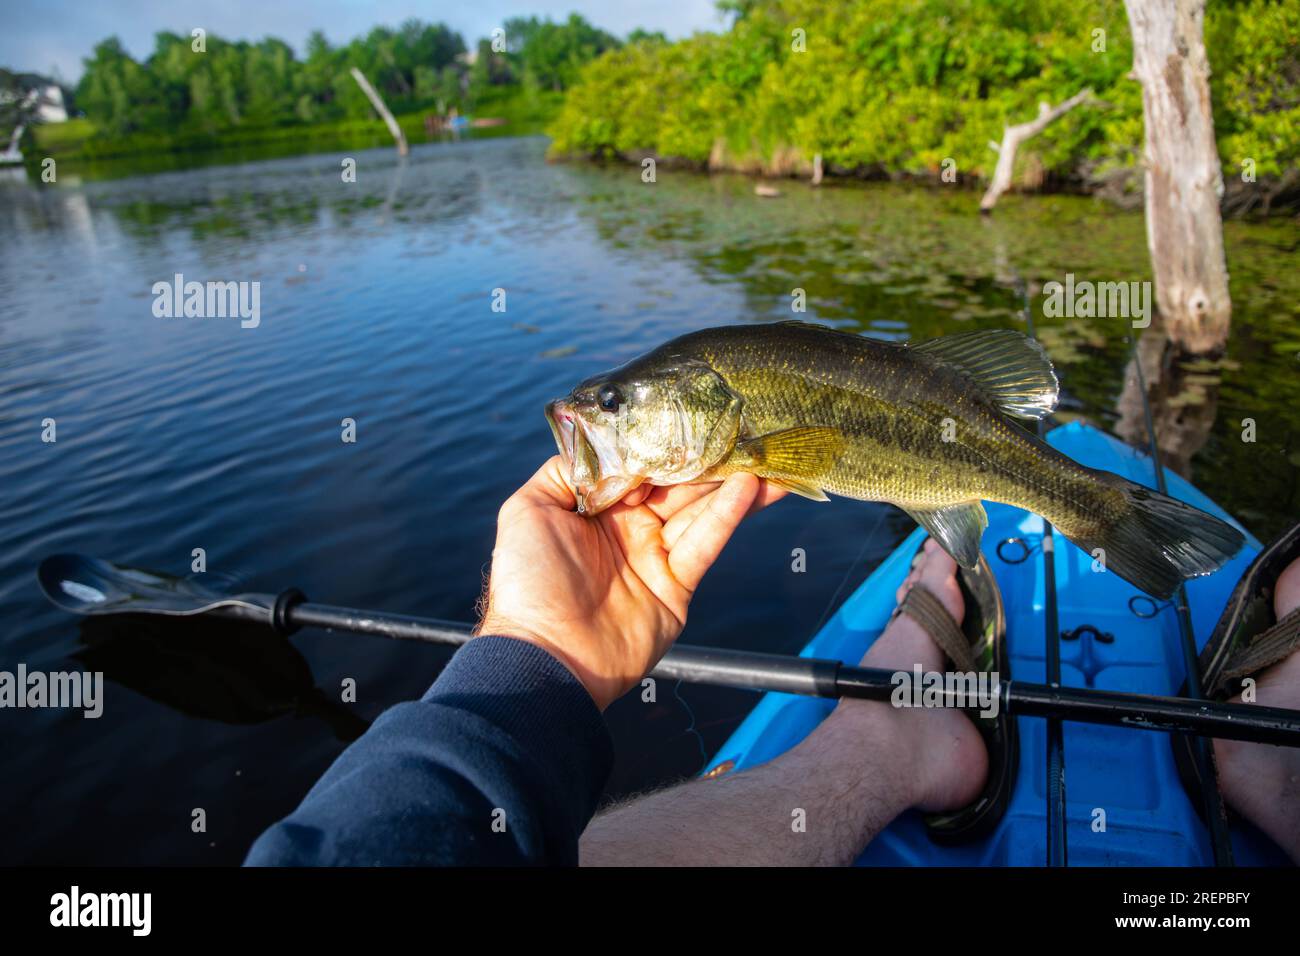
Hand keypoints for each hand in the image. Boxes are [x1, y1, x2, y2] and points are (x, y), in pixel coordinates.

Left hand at [477, 456, 785, 708]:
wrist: (547, 654)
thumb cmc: (528, 581)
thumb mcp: (528, 509)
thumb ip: (566, 470)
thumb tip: (605, 444)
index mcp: (595, 506)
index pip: (638, 464)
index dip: (662, 442)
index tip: (691, 415)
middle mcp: (629, 526)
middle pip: (675, 484)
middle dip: (707, 457)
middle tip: (743, 426)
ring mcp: (654, 555)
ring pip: (699, 509)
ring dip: (730, 481)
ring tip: (761, 453)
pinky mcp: (676, 585)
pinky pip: (704, 543)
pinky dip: (728, 515)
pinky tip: (750, 487)